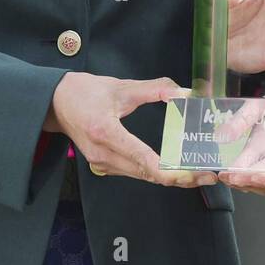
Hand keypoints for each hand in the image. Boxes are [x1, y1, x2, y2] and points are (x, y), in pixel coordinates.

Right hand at [47, 73, 216, 186]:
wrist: (55, 103)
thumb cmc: (85, 92)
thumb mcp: (121, 86)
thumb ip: (155, 89)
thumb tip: (184, 93)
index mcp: (105, 132)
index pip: (143, 158)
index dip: (170, 170)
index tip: (193, 173)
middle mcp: (102, 153)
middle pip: (147, 174)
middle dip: (180, 177)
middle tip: (208, 175)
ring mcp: (101, 163)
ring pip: (143, 176)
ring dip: (171, 178)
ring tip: (199, 174)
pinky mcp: (103, 166)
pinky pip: (135, 173)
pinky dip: (157, 173)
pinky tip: (177, 169)